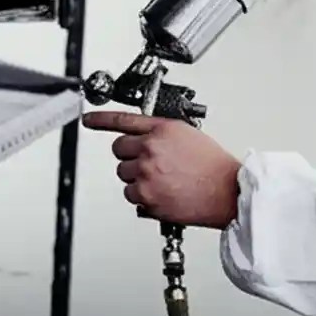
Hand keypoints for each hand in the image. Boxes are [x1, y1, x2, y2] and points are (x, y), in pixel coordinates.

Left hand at [81, 111, 241, 229]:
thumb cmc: (214, 166)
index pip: (123, 120)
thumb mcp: (190, 136)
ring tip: (163, 181)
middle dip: (130, 156)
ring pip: (123, 174)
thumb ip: (163, 135)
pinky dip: (143, 197)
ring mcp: (146, 173)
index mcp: (162, 129)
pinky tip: (163, 193)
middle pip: (119, 150)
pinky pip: (131, 195)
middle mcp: (150, 149)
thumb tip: (147, 139)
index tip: (88, 119)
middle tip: (149, 163)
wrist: (227, 192)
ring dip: (137, 178)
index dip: (101, 119)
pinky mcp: (146, 197)